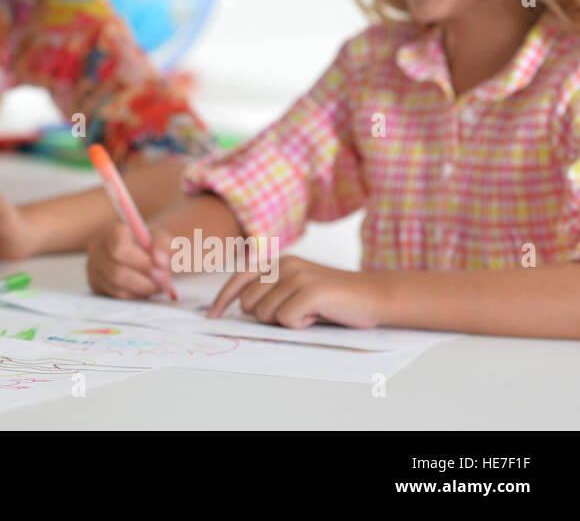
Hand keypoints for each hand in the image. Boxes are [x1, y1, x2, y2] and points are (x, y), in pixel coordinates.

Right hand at [86, 222, 174, 298]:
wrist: (143, 253)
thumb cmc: (152, 245)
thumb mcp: (162, 239)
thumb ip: (163, 245)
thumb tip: (159, 261)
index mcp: (112, 232)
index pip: (119, 247)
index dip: (142, 261)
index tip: (161, 269)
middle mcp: (97, 249)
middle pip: (117, 272)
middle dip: (144, 281)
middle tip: (163, 283)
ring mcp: (94, 269)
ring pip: (117, 288)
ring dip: (142, 291)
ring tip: (158, 286)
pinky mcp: (96, 286)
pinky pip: (116, 298)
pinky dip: (135, 297)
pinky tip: (145, 290)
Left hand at [207, 255, 387, 328]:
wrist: (376, 297)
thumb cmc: (335, 300)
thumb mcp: (299, 290)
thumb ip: (273, 292)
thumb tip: (242, 308)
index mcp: (278, 262)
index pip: (239, 278)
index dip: (223, 299)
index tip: (212, 316)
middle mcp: (284, 265)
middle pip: (249, 303)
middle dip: (265, 317)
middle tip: (295, 315)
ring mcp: (297, 276)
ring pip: (266, 314)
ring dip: (286, 322)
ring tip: (310, 313)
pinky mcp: (310, 291)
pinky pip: (286, 320)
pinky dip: (300, 325)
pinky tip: (318, 316)